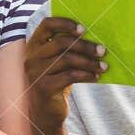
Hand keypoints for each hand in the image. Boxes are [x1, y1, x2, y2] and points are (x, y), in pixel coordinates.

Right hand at [24, 16, 105, 134]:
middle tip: (103, 51)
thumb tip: (97, 36)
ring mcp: (35, 72)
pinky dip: (87, 75)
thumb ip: (69, 48)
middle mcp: (31, 56)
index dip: (66, 23)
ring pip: (68, 59)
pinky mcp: (43, 87)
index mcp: (34, 44)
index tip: (84, 29)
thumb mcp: (60, 61)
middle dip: (86, 46)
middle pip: (62, 42)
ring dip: (90, 62)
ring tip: (104, 66)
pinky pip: (70, 76)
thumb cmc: (57, 80)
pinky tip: (96, 77)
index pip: (47, 24)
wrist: (46, 111)